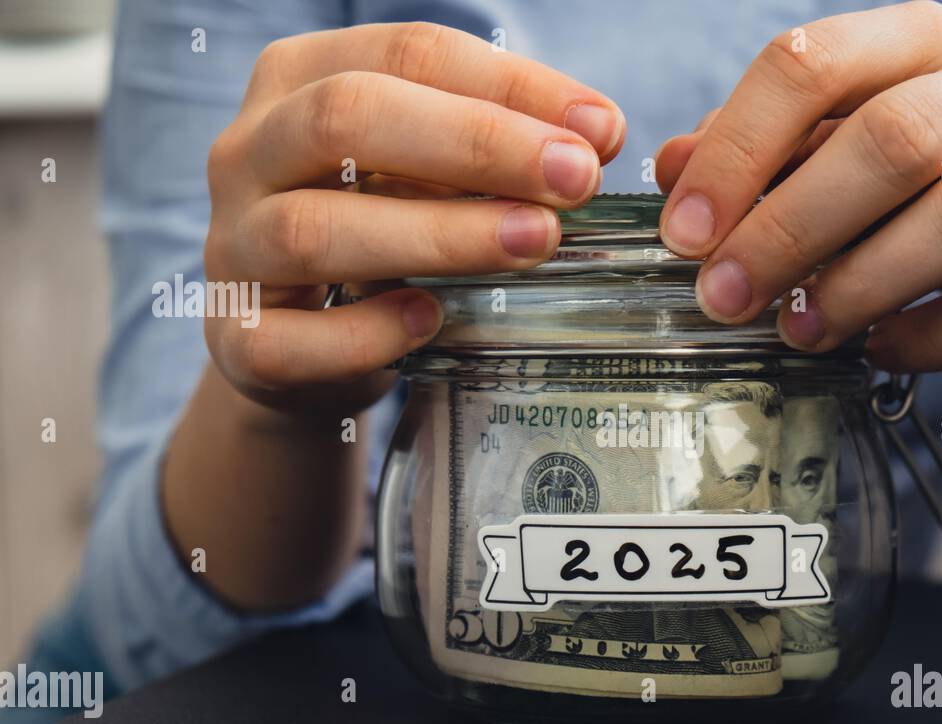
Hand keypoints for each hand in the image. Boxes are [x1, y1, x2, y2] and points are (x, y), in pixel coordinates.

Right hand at [204, 22, 623, 417]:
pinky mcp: (235, 339)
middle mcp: (247, 152)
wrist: (294, 345)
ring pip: (314, 229)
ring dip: (438, 234)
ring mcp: (231, 246)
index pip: (407, 52)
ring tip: (533, 242)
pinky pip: (290, 339)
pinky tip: (431, 320)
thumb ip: (491, 147)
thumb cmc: (375, 234)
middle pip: (347, 118)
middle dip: (476, 144)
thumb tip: (593, 136)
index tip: (600, 131)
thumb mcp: (423, 170)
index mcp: (298, 81)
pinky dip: (366, 333)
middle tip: (575, 181)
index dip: (513, 86)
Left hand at [654, 1, 941, 370]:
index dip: (737, 151)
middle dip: (790, 227)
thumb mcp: (842, 149)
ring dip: (863, 283)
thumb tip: (672, 172)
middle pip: (890, 139)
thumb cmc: (928, 185)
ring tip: (798, 331)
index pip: (812, 62)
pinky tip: (881, 349)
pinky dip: (934, 334)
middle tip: (726, 297)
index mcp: (915, 40)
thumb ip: (763, 156)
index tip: (685, 234)